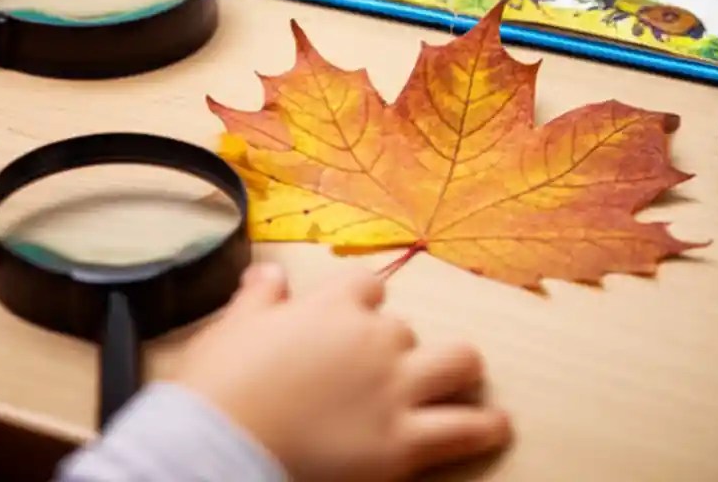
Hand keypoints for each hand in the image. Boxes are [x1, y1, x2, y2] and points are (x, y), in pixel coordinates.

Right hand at [170, 264, 510, 481]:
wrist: (222, 445)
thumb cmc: (221, 386)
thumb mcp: (234, 326)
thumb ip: (260, 295)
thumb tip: (268, 272)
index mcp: (333, 305)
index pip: (368, 285)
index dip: (361, 304)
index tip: (352, 319)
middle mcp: (374, 338)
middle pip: (407, 328)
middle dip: (396, 347)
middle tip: (379, 371)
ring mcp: (395, 389)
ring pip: (459, 362)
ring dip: (459, 369)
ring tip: (460, 381)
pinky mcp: (403, 442)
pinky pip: (465, 429)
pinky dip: (485, 427)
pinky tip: (497, 425)